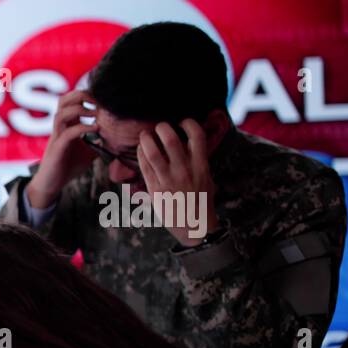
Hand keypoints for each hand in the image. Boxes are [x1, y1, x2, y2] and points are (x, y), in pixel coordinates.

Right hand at [25, 89, 96, 208]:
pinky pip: (68, 133)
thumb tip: (119, 137)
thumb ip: (100, 142)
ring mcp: (56, 137)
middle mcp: (60, 128)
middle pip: (64, 100)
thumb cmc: (68, 167)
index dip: (87, 94)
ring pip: (61, 113)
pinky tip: (95, 129)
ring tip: (96, 113)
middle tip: (98, 101)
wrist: (51, 184)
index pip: (72, 99)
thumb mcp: (89, 151)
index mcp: (67, 125)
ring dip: (80, 109)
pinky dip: (83, 127)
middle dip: (82, 95)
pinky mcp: (57, 149)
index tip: (104, 99)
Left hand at [137, 119, 218, 246]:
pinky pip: (144, 166)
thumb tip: (190, 143)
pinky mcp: (154, 188)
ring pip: (153, 152)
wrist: (193, 225)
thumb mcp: (206, 177)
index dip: (189, 123)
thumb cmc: (201, 200)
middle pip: (171, 139)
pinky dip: (140, 154)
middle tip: (160, 126)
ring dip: (147, 139)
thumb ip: (198, 160)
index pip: (197, 135)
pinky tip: (141, 149)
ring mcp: (168, 179)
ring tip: (145, 134)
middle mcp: (184, 170)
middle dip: (163, 127)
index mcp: (201, 165)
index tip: (183, 122)